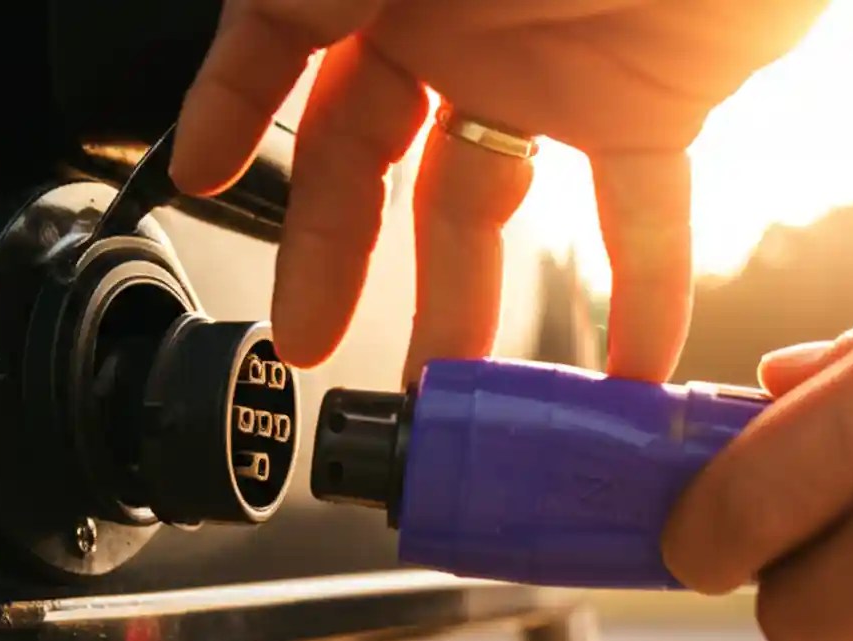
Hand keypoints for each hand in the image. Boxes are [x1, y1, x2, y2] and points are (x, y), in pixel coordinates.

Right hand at [169, 0, 829, 384]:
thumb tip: (236, 66)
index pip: (281, 51)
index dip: (231, 112)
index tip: (201, 181)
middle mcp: (457, 26)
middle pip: (375, 164)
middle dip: (335, 261)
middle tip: (314, 346)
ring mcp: (552, 72)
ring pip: (487, 211)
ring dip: (468, 308)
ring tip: (451, 393)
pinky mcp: (651, 103)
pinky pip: (637, 217)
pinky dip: (637, 296)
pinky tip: (623, 366)